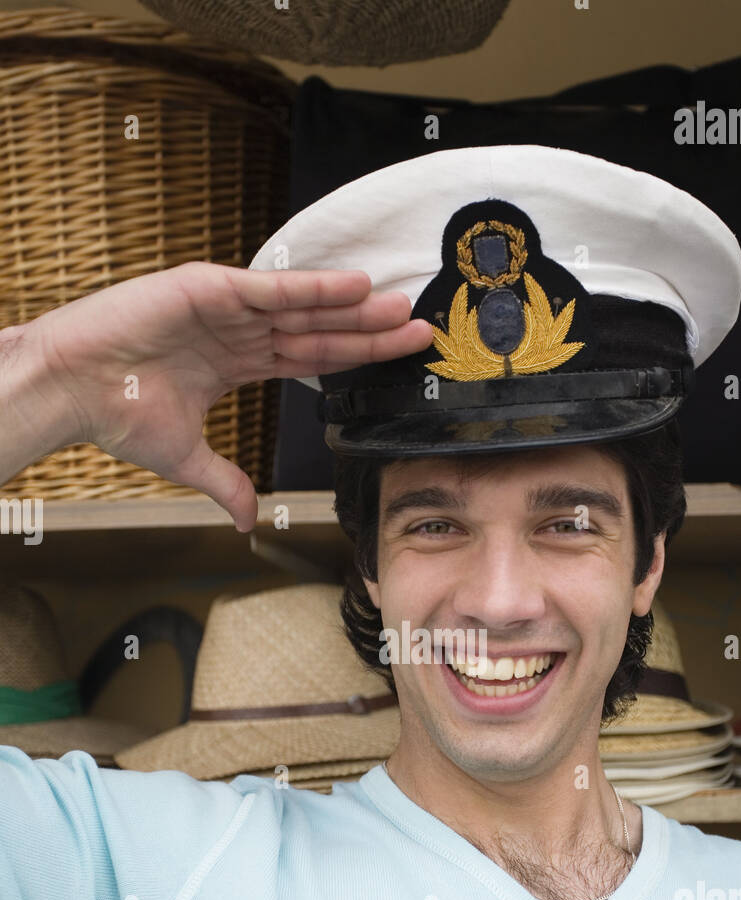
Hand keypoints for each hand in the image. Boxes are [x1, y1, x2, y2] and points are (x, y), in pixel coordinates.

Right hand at [15, 262, 433, 530]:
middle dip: (368, 331)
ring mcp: (225, 306)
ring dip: (353, 307)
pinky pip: (270, 290)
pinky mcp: (208, 289)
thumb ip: (223, 482)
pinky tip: (354, 288)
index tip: (396, 358)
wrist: (72, 390)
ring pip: (302, 307)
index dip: (353, 357)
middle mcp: (237, 330)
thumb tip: (246, 522)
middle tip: (420, 328)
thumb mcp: (185, 456)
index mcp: (235, 361)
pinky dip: (312, 288)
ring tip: (401, 307)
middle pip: (317, 330)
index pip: (309, 358)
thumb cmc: (116, 413)